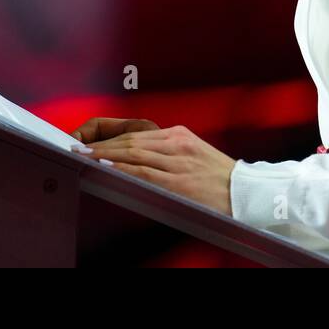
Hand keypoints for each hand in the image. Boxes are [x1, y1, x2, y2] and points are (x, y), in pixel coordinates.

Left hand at [71, 121, 236, 216]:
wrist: (248, 194)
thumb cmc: (221, 179)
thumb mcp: (194, 155)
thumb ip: (168, 153)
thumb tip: (137, 159)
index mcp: (179, 136)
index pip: (136, 134)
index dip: (110, 138)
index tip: (93, 142)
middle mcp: (177, 143)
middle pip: (130, 141)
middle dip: (102, 145)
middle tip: (80, 148)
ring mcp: (177, 161)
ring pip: (133, 153)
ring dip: (105, 155)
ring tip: (86, 157)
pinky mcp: (178, 181)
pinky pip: (143, 172)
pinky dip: (121, 169)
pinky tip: (106, 168)